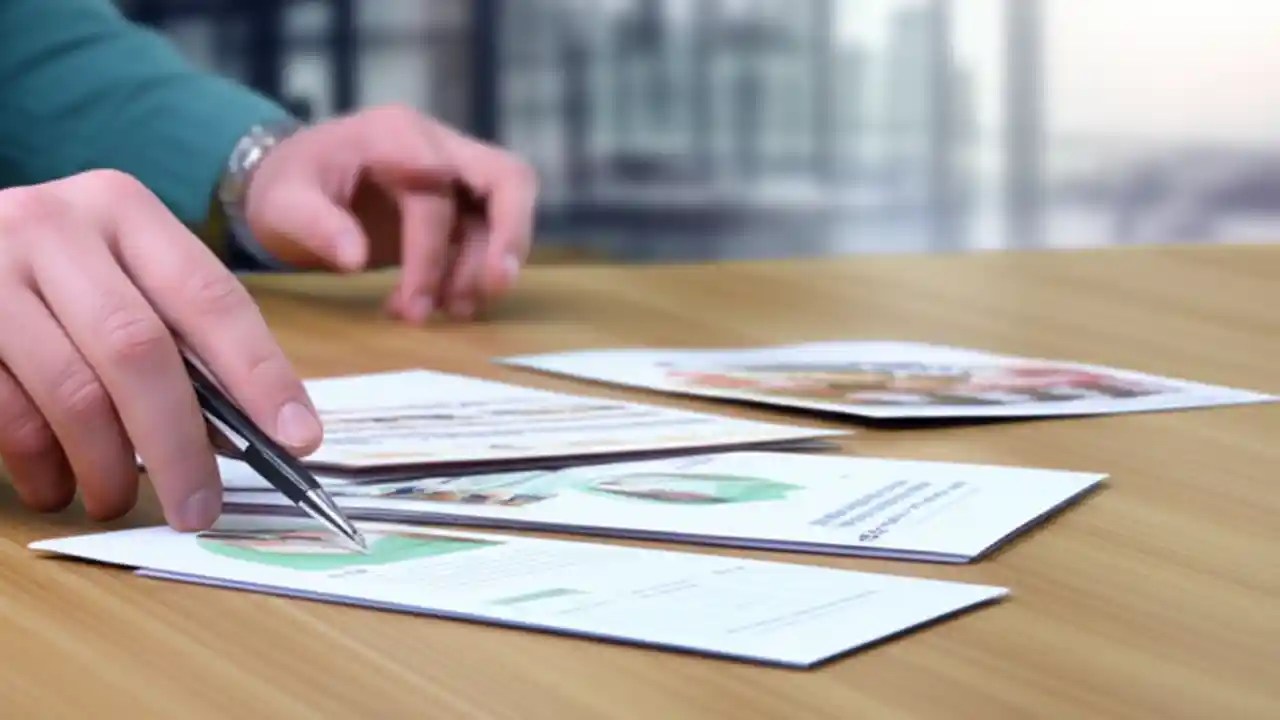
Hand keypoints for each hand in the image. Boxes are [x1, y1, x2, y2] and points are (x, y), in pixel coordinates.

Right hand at [0, 171, 321, 529]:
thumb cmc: (53, 282)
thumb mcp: (119, 280)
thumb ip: (178, 340)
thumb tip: (244, 433)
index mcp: (123, 208)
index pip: (211, 298)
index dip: (260, 375)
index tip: (299, 439)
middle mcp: (54, 225)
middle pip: (139, 350)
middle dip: (180, 444)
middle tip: (200, 511)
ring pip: (72, 390)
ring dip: (108, 465)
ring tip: (119, 502)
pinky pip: (7, 412)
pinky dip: (41, 463)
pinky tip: (57, 488)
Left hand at [244, 105, 538, 321]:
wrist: (290, 184)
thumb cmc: (286, 186)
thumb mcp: (282, 203)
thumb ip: (315, 224)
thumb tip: (356, 259)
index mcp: (395, 133)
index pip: (438, 178)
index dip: (445, 226)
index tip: (435, 279)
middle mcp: (439, 147)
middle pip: (508, 179)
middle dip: (509, 237)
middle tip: (492, 290)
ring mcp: (456, 178)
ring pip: (504, 215)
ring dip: (482, 269)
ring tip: (441, 313)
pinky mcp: (461, 210)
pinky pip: (488, 240)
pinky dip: (473, 276)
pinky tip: (441, 307)